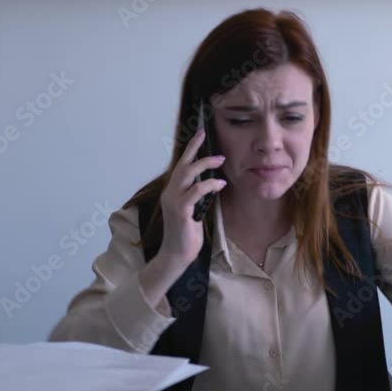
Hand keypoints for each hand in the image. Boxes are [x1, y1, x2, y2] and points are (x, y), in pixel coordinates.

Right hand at [157, 127, 226, 266]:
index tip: (199, 135)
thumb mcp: (193, 212)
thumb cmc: (186, 236)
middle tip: (205, 135)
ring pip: (188, 174)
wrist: (176, 256)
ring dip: (205, 164)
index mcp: (172, 193)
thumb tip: (211, 184)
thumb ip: (197, 197)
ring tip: (220, 159)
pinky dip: (209, 185)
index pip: (181, 166)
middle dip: (194, 148)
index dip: (190, 149)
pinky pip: (196, 191)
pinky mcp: (180, 210)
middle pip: (182, 164)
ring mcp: (173, 201)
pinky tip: (220, 184)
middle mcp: (170, 193)